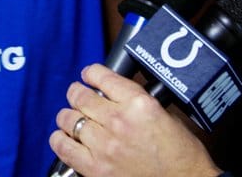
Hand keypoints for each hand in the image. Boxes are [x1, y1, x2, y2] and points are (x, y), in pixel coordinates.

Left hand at [48, 64, 220, 176]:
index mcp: (139, 104)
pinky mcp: (96, 168)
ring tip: (70, 118)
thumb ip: (136, 101)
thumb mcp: (164, 115)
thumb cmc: (181, 155)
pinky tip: (64, 137)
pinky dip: (60, 140)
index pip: (102, 77)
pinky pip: (64, 147)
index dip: (91, 73)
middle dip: (76, 93)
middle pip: (80, 96)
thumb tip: (113, 94)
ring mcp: (105, 145)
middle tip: (77, 95)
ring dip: (68, 116)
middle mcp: (119, 121)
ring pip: (69, 119)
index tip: (88, 75)